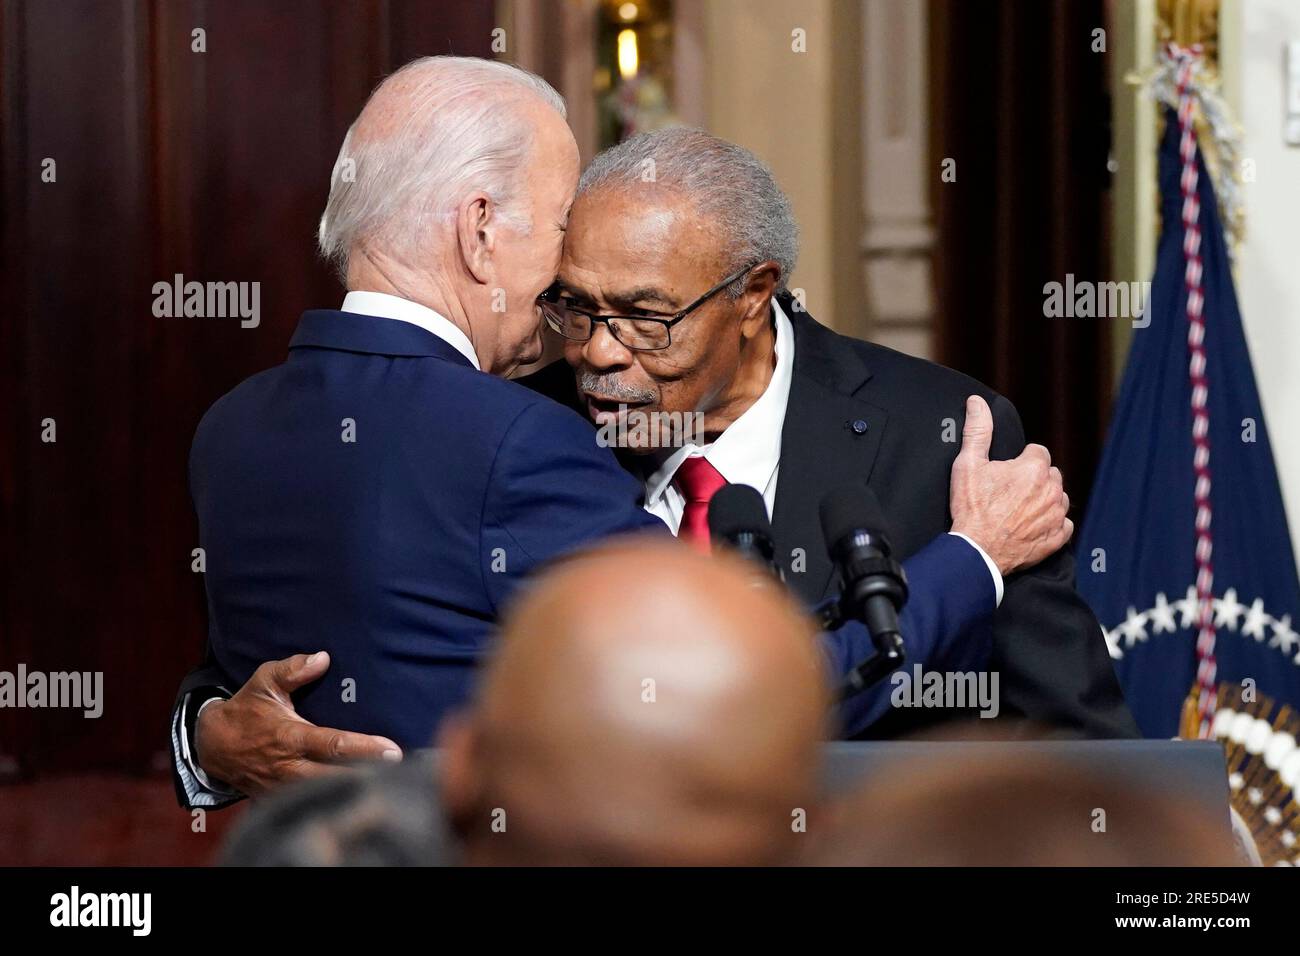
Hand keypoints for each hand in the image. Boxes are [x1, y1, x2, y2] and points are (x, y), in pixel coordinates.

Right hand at [195, 651, 401, 796]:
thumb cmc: (247, 709)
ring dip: (354, 792)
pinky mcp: (279, 801)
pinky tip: (359, 796)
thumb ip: (293, 669)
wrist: (213, 746)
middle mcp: (290, 767)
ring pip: (324, 797)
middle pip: (335, 778)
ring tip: (390, 785)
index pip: (333, 745)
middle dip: (368, 777)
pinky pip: (310, 806)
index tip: (393, 751)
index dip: (365, 749)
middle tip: (401, 773)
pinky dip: (333, 803)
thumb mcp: (264, 682)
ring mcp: (284, 789)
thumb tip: (323, 658)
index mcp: (290, 737)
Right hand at [949, 395, 1071, 575]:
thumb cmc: (972, 508)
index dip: (1019, 462)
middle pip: (1049, 474)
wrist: (977, 550)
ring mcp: (1057, 514)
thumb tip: (977, 403)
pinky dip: (1050, 525)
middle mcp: (1052, 489)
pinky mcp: (1057, 537)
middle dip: (1033, 480)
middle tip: (1009, 493)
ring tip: (1018, 510)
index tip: (1005, 475)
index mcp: (1034, 468)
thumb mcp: (968, 464)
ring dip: (1044, 500)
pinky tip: (1030, 526)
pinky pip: (1063, 525)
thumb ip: (977, 430)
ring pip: (1057, 498)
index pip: (1037, 452)